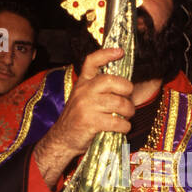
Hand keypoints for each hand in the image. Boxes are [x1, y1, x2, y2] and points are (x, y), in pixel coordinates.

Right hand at [31, 48, 132, 186]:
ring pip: (118, 103)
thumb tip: (127, 87)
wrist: (62, 140)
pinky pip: (117, 121)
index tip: (120, 51)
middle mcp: (83, 91)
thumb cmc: (79, 119)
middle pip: (111, 80)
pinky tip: (122, 128)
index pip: (92, 61)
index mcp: (83, 83)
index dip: (107, 54)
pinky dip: (125, 126)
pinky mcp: (90, 122)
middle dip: (126, 89)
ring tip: (127, 116)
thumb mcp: (84, 99)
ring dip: (129, 111)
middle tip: (129, 100)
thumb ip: (99, 90)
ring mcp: (86, 106)